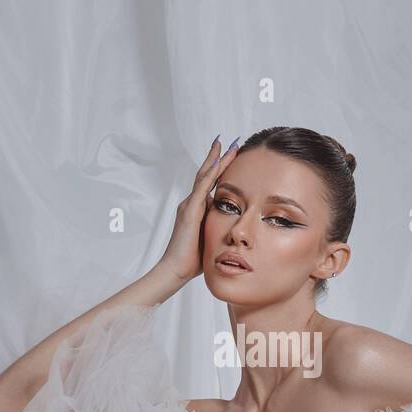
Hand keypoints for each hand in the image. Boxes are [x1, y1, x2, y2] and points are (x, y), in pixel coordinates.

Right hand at [156, 136, 238, 284]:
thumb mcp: (212, 237)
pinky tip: (218, 162)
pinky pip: (202, 188)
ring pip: (204, 176)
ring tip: (227, 144)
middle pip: (206, 174)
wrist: (176, 270)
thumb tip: (234, 223)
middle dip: (219, 157)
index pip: (211, 183)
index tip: (233, 154)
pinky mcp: (190, 211)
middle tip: (232, 141)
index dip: (221, 168)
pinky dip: (210, 173)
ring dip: (216, 159)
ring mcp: (189, 205)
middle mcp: (192, 203)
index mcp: (197, 209)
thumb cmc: (194, 259)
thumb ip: (218, 226)